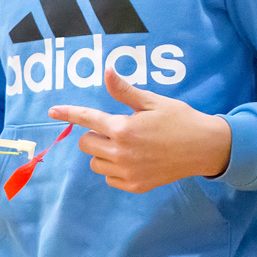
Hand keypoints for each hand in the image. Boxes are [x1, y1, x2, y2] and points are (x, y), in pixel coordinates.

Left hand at [48, 68, 232, 192]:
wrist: (204, 148)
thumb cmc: (179, 119)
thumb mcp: (153, 101)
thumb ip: (124, 91)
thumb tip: (106, 71)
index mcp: (123, 128)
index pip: (87, 119)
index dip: (68, 113)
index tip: (52, 111)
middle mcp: (121, 152)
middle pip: (86, 144)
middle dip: (96, 134)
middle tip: (118, 128)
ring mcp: (127, 172)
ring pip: (95, 162)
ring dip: (103, 152)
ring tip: (126, 145)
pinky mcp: (134, 185)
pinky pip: (109, 177)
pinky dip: (114, 168)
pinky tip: (133, 160)